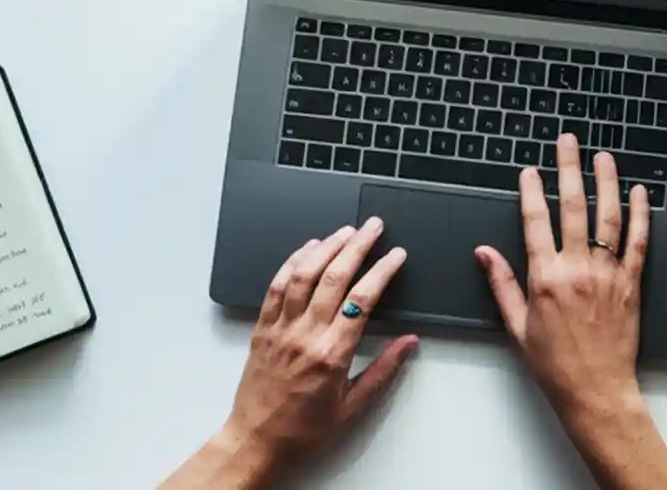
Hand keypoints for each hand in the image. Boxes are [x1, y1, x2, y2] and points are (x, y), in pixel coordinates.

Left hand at [162, 218, 417, 488]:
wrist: (257, 440)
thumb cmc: (304, 430)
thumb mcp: (353, 406)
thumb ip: (383, 370)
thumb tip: (409, 343)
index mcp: (332, 355)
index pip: (362, 299)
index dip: (382, 270)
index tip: (396, 254)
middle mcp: (305, 335)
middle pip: (334, 277)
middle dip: (358, 245)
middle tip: (374, 227)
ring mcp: (280, 329)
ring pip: (303, 274)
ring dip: (326, 246)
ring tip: (345, 230)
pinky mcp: (262, 328)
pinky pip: (276, 286)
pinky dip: (293, 262)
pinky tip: (308, 249)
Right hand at [476, 135, 666, 489]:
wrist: (595, 390)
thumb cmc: (554, 364)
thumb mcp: (516, 325)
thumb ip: (501, 284)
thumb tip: (484, 253)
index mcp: (545, 278)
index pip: (535, 221)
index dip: (531, 191)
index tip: (529, 171)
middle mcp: (577, 270)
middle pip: (573, 208)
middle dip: (568, 170)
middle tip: (567, 142)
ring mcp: (608, 274)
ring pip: (608, 218)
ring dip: (606, 183)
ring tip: (603, 157)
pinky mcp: (631, 284)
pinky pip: (639, 242)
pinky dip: (640, 215)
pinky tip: (639, 193)